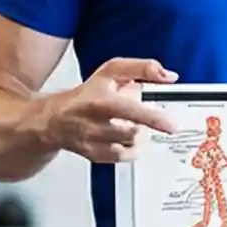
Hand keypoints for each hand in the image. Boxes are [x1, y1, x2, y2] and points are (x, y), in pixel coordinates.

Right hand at [46, 57, 177, 163]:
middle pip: (132, 132)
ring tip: (131, 124)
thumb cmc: (88, 94)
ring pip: (130, 145)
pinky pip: (123, 157)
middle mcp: (94, 124)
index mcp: (100, 100)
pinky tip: (128, 138)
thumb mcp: (113, 71)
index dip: (153, 118)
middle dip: (144, 125)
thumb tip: (169, 77)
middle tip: (146, 118)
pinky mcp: (93, 156)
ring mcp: (93, 142)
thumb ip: (143, 69)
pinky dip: (131, 149)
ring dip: (138, 135)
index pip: (131, 111)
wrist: (55, 118)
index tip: (171, 126)